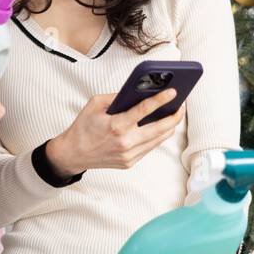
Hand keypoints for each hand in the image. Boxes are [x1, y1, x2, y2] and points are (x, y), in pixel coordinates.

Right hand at [46, 89, 184, 177]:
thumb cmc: (82, 128)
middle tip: (180, 106)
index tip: (173, 92)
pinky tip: (158, 127)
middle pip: (161, 128)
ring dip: (169, 126)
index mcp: (116, 126)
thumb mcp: (94, 104)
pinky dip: (156, 136)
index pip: (145, 110)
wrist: (72, 154)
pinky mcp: (130, 162)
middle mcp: (125, 142)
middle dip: (174, 116)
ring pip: (159, 139)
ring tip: (173, 116)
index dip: (161, 99)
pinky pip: (150, 147)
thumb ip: (116, 97)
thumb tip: (138, 92)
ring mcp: (129, 155)